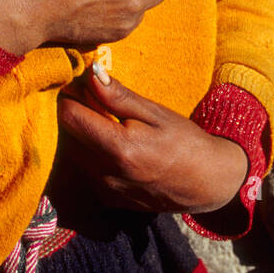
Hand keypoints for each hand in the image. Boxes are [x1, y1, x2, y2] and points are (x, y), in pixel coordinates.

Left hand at [57, 69, 248, 214]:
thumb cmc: (184, 141)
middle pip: (67, 134)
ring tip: (107, 121)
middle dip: (76, 112)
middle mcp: (107, 174)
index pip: (69, 116)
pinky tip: (111, 144)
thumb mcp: (154, 112)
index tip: (86, 85)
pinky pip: (84, 169)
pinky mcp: (107, 200)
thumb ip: (118, 95)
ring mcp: (106, 191)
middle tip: (97, 99)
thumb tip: (89, 73)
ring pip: (73, 152)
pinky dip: (90, 152)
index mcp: (120, 149)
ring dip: (81, 133)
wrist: (206, 183)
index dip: (72, 95)